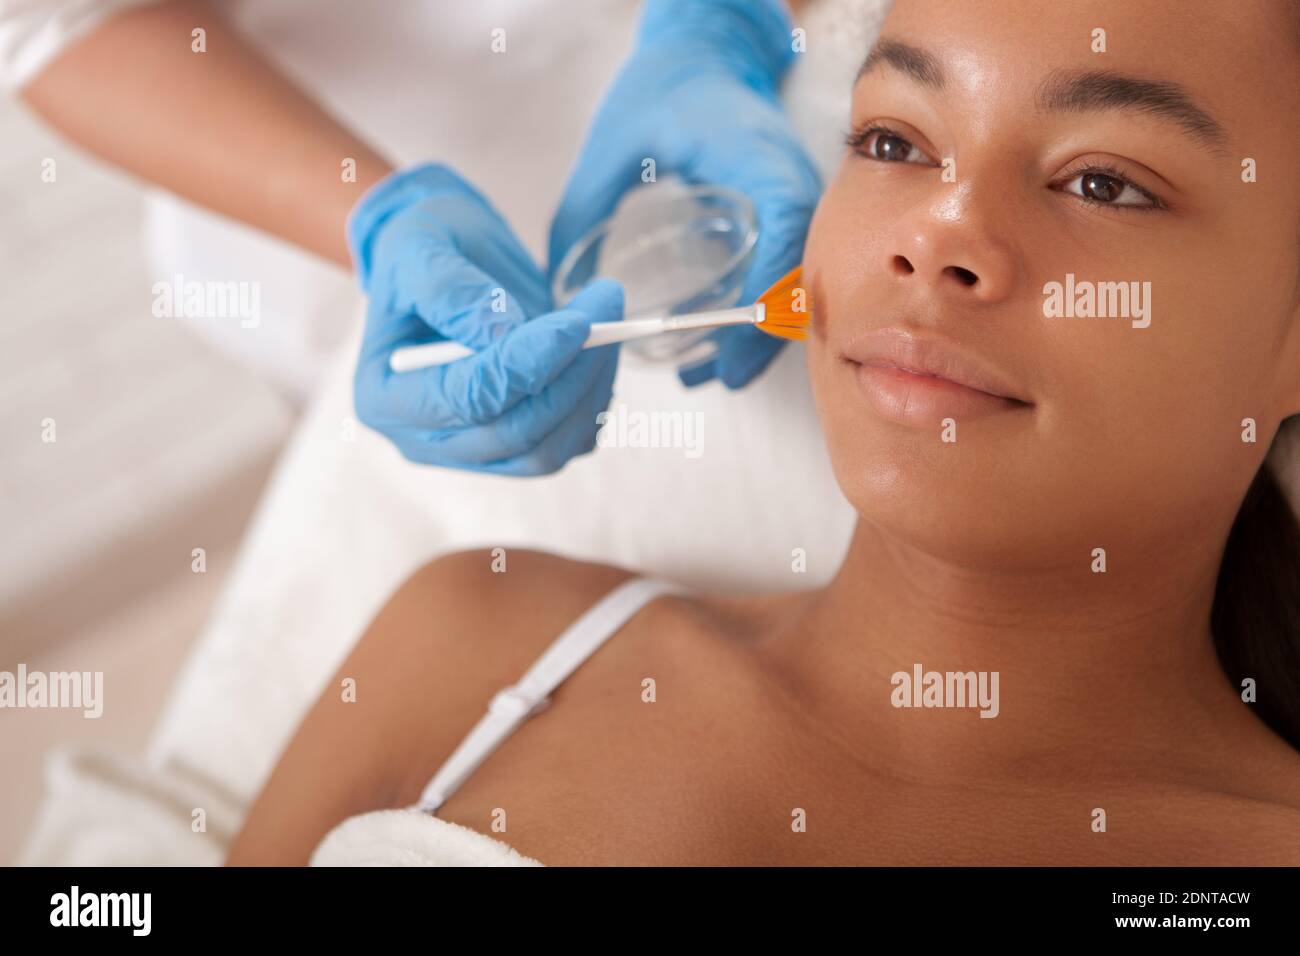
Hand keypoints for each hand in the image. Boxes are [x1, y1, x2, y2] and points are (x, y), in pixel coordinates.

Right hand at [348, 163, 623, 474]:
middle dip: (569, 375)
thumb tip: (502, 331)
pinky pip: (568, 444)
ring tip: (607, 323)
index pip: (467, 398)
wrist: (443, 263)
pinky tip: (598, 353)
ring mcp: (472, 451)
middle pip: (513, 433)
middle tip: (604, 309)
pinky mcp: (515, 448)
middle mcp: (425, 439)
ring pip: (547, 449)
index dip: (527, 363)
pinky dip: (594, 402)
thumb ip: (450, 290)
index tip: (576, 322)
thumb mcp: (418, 249)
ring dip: (589, 390)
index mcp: (386, 397)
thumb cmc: (420, 251)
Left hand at [549, 0, 821, 388]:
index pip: (785, 228)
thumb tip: (553, 288)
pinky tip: (728, 345)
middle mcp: (792, 178)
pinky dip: (766, 312)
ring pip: (802, 280)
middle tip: (720, 377)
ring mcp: (798, 195)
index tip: (729, 342)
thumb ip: (581, 208)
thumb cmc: (663, 86)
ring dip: (767, 332)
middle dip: (765, 334)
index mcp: (756, 156)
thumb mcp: (612, 143)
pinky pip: (790, 269)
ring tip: (720, 375)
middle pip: (803, 270)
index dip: (765, 292)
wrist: (707, 49)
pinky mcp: (789, 209)